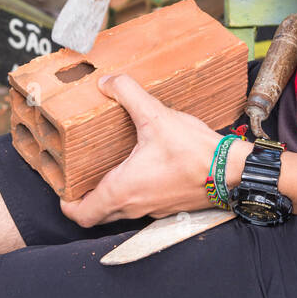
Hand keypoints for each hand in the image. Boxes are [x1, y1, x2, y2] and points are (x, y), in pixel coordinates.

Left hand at [59, 74, 246, 228]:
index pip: (82, 214)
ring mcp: (155, 209)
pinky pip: (143, 205)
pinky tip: (142, 169)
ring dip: (112, 196)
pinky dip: (135, 193)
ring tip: (110, 170)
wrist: (233, 172)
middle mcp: (135, 205)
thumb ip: (129, 95)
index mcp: (122, 190)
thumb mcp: (156, 117)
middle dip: (87, 200)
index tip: (63, 192)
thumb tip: (109, 82)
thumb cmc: (194, 153)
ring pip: (122, 211)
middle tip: (82, 179)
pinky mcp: (171, 206)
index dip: (67, 205)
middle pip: (100, 215)